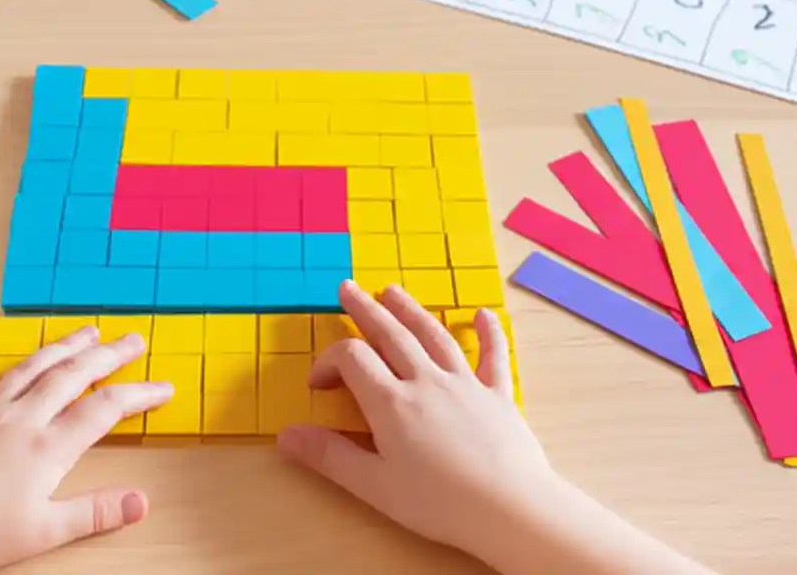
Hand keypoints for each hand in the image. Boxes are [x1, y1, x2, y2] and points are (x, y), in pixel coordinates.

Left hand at [0, 327, 171, 573]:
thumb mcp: (45, 531)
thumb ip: (94, 512)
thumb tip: (141, 502)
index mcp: (47, 447)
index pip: (104, 410)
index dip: (138, 395)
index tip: (163, 388)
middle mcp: (19, 419)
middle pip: (72, 376)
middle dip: (107, 355)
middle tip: (132, 340)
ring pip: (28, 369)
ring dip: (59, 347)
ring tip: (83, 332)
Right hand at [276, 282, 557, 564]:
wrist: (509, 508)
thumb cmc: (439, 503)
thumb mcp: (374, 486)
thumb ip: (330, 456)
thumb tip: (287, 435)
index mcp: (391, 403)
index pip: (352, 359)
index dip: (329, 361)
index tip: (319, 383)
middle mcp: (426, 381)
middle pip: (391, 335)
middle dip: (366, 310)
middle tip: (348, 288)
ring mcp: (465, 384)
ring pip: (433, 336)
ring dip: (411, 310)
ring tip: (392, 291)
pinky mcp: (498, 395)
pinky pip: (492, 356)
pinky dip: (488, 332)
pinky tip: (483, 313)